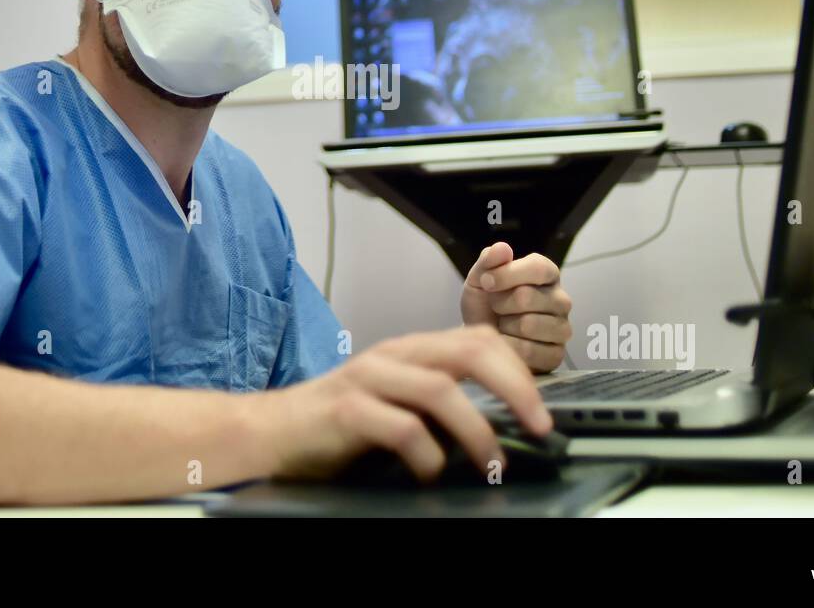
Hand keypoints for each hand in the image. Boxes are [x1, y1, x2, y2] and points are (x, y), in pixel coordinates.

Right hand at [264, 325, 552, 482]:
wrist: (272, 431)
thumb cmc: (340, 422)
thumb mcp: (398, 401)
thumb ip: (440, 401)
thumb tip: (502, 424)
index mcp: (413, 350)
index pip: (481, 339)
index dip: (519, 370)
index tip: (541, 410)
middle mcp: (394, 354)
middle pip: (470, 352)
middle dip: (515, 388)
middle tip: (539, 426)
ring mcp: (368, 378)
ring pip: (440, 390)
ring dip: (477, 430)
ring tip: (492, 462)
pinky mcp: (346, 409)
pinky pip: (401, 429)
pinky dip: (427, 455)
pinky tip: (430, 474)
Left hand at [460, 242, 571, 373]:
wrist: (480, 341)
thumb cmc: (485, 305)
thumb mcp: (479, 279)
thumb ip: (489, 261)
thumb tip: (502, 248)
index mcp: (547, 274)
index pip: (538, 268)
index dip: (507, 274)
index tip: (486, 282)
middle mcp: (561, 299)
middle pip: (527, 297)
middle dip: (500, 303)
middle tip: (495, 308)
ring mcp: (562, 328)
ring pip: (529, 324)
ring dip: (504, 327)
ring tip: (502, 325)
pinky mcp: (557, 355)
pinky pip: (530, 351)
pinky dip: (510, 349)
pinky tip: (508, 344)